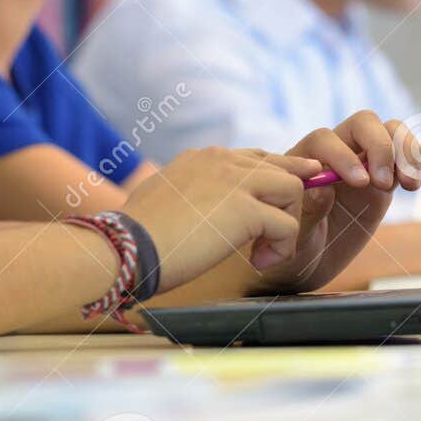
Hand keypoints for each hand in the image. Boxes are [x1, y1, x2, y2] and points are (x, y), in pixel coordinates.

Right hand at [120, 147, 324, 290]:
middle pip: (282, 168)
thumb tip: (201, 211)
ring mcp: (235, 181)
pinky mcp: (246, 209)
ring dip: (287, 225)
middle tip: (278, 235)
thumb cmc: (138, 233)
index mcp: (202, 157)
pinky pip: (288, 225)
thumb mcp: (165, 197)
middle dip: (289, 202)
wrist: (127, 246)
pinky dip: (281, 248)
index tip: (281, 204)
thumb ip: (191, 193)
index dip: (275, 180)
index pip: (256, 158)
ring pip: (293, 189)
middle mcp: (222, 160)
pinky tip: (259, 263)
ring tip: (264, 252)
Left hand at [249, 111, 420, 293]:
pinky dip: (414, 161)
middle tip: (383, 183)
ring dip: (404, 149)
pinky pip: (403, 154)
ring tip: (408, 182)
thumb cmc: (294, 246)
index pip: (325, 139)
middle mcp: (334, 153)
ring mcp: (362, 162)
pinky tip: (412, 185)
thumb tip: (324, 187)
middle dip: (379, 146)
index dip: (343, 156)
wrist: (310, 261)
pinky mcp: (384, 177)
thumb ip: (308, 211)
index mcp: (303, 161)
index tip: (360, 183)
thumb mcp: (294, 234)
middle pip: (362, 123)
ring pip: (387, 130)